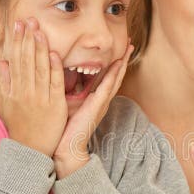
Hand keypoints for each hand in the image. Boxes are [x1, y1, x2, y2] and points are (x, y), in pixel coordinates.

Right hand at [0, 18, 66, 156]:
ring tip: (39, 30)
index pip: (16, 60)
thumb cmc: (20, 127)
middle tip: (29, 20)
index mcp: (14, 90)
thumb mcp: (7, 104)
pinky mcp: (55, 105)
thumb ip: (4, 83)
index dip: (18, 41)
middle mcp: (25, 92)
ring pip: (40, 68)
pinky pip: (55, 83)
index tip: (18, 25)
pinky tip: (55, 54)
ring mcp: (40, 98)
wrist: (30, 150)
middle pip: (26, 60)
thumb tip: (1, 63)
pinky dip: (55, 68)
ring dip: (40, 48)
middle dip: (28, 39)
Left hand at [53, 44, 132, 178]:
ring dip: (122, 64)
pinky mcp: (97, 107)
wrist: (68, 149)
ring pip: (115, 79)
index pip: (108, 78)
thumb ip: (70, 94)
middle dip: (123, 60)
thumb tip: (63, 80)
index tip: (120, 50)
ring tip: (128, 50)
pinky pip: (107, 88)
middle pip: (116, 76)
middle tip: (131, 44)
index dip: (115, 64)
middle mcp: (102, 101)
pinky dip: (113, 75)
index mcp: (96, 101)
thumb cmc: (65, 130)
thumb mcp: (69, 107)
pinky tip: (117, 65)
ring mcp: (101, 104)